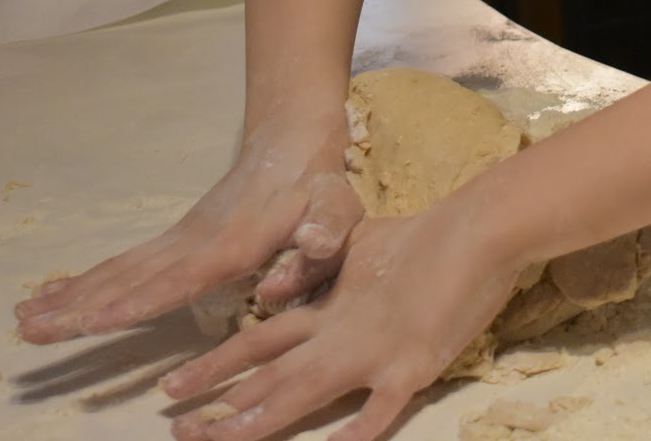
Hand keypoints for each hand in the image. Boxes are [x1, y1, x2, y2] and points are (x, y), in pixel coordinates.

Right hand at [14, 122, 360, 343]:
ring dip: (71, 296)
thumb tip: (307, 250)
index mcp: (235, 243)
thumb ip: (326, 232)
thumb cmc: (320, 183)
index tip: (95, 320)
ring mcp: (182, 238)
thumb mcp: (338, 206)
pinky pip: (125, 263)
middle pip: (132, 278)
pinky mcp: (177, 238)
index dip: (138, 301)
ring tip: (22, 320)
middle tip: (30, 331)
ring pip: (119, 271)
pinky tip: (52, 296)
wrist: (292, 138)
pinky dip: (86, 281)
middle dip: (81, 307)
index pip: (179, 278)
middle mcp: (198, 242)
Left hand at [162, 208, 523, 440]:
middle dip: (221, 402)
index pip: (260, 339)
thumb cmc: (426, 234)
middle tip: (174, 429)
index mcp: (329, 307)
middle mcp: (339, 333)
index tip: (173, 388)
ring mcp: (374, 353)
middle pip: (270, 373)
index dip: (217, 364)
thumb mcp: (361, 247)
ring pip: (304, 392)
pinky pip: (379, 411)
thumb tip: (289, 287)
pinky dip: (355, 433)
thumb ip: (325, 270)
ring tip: (220, 440)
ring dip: (260, 420)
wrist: (477, 230)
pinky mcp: (412, 366)